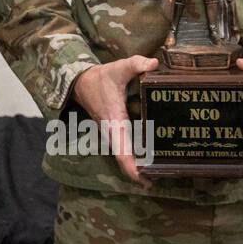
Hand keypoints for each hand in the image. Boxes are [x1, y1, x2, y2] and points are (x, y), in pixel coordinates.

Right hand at [71, 55, 158, 183]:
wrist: (82, 82)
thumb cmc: (102, 77)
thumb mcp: (119, 67)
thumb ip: (137, 64)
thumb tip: (155, 64)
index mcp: (114, 121)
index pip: (122, 151)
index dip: (132, 168)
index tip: (145, 179)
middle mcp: (112, 132)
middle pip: (124, 161)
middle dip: (139, 174)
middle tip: (161, 179)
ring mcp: (112, 134)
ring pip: (123, 157)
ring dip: (137, 168)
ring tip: (159, 174)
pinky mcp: (115, 133)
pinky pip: (124, 150)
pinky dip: (135, 159)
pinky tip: (150, 160)